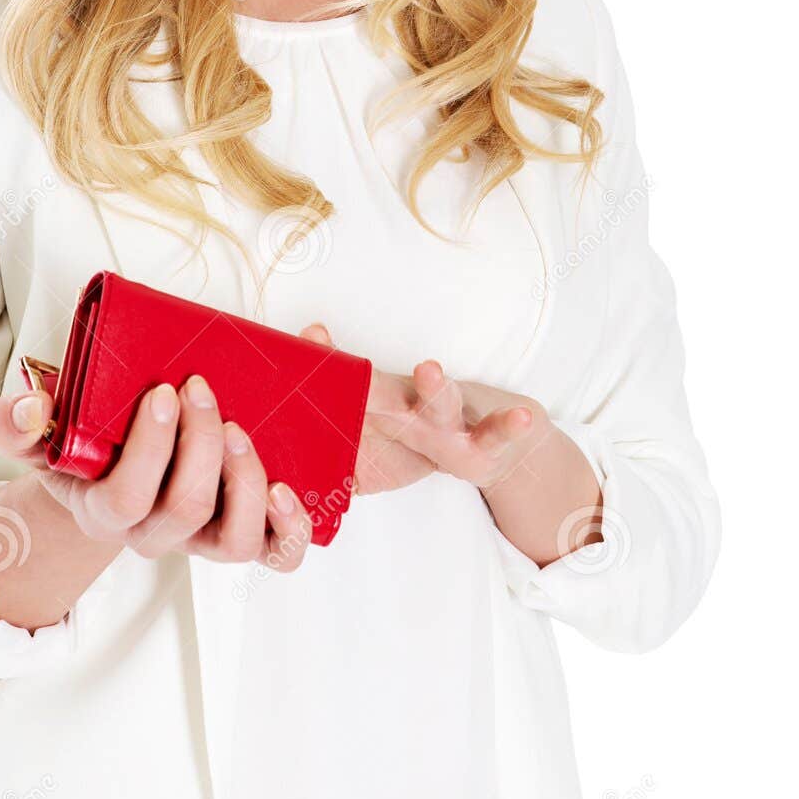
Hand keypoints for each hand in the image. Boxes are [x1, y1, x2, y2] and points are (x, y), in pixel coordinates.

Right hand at [0, 341, 321, 572]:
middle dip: (200, 445)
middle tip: (202, 389)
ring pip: (236, 542)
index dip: (151, 448)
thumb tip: (24, 410)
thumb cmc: (91, 452)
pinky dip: (290, 527)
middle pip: (186, 509)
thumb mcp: (49, 434)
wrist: (118, 477)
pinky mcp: (245, 532)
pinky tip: (289, 487)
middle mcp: (158, 534)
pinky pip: (276, 552)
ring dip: (246, 483)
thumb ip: (20, 423)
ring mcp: (204, 539)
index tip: (164, 391)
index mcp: (107, 511)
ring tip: (241, 433)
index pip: (126, 496)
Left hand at [305, 324, 540, 493]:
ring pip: (439, 403)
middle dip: (354, 375)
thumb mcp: (364, 448)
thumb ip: (324, 451)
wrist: (481, 447)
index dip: (324, 364)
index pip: (343, 387)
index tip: (307, 336)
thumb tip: (274, 463)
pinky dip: (509, 426)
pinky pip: (494, 436)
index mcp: (376, 409)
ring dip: (434, 387)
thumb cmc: (411, 444)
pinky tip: (524, 418)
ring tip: (431, 369)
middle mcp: (408, 408)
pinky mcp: (479, 446)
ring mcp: (445, 423)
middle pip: (383, 392)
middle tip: (333, 348)